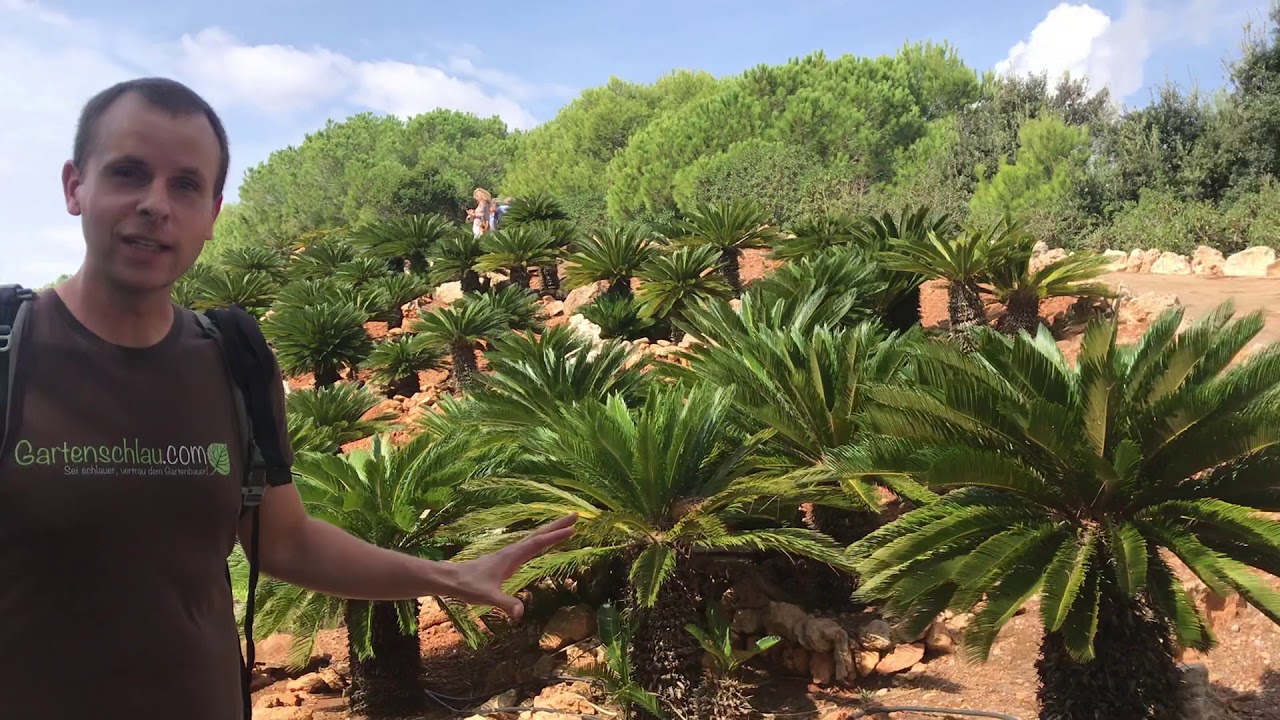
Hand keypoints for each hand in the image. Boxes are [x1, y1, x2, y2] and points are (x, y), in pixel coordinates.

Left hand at [451, 514, 576, 619]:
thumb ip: (506, 604)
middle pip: (539, 535)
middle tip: (576, 515)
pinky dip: (541, 540)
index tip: (572, 529)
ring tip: (566, 525)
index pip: (537, 543)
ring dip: (550, 530)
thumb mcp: (488, 597)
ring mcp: (510, 554)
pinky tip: (542, 542)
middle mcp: (512, 551)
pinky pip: (529, 545)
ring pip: (534, 538)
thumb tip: (521, 614)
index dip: (555, 537)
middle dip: (557, 525)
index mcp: (511, 556)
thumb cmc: (469, 587)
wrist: (452, 579)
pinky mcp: (507, 559)